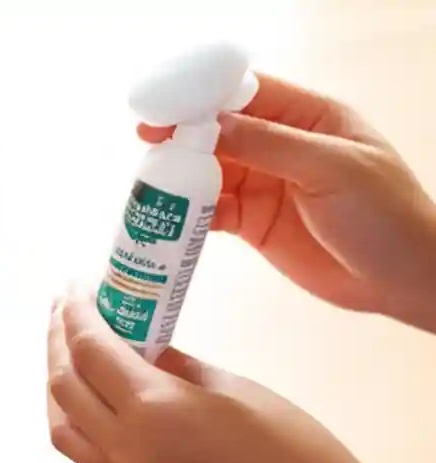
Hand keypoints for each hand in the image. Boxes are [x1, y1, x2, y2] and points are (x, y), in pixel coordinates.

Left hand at [46, 291, 409, 462]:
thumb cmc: (294, 449)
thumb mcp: (233, 388)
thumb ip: (175, 365)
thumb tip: (138, 345)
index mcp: (154, 409)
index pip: (90, 351)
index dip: (76, 313)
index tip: (74, 285)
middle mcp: (127, 448)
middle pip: (63, 386)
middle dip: (58, 340)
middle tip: (64, 306)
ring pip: (63, 426)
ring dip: (57, 384)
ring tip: (66, 348)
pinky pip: (87, 453)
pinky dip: (76, 418)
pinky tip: (92, 396)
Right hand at [139, 74, 435, 332]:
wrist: (402, 280)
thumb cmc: (384, 215)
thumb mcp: (331, 168)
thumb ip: (269, 145)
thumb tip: (209, 125)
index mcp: (309, 118)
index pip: (247, 95)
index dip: (204, 98)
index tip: (168, 108)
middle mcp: (281, 146)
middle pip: (220, 132)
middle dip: (183, 137)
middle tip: (147, 144)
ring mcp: (265, 184)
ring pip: (209, 171)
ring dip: (181, 177)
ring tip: (150, 184)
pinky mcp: (253, 222)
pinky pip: (211, 211)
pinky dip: (187, 214)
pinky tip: (168, 217)